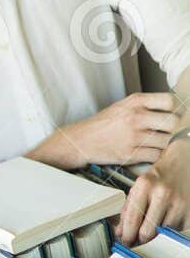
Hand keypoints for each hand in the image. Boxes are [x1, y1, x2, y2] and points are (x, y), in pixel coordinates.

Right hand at [47, 93, 179, 168]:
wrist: (83, 140)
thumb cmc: (104, 124)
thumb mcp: (123, 106)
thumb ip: (145, 106)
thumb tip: (172, 111)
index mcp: (135, 101)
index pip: (169, 101)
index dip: (175, 109)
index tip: (173, 116)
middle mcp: (136, 116)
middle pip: (173, 123)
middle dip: (173, 129)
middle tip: (167, 133)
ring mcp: (134, 136)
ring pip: (167, 141)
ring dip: (165, 144)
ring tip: (156, 143)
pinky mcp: (132, 153)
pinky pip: (157, 156)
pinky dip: (156, 156)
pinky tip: (149, 152)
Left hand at [116, 139, 189, 244]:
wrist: (185, 163)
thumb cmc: (160, 176)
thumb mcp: (139, 186)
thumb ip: (128, 209)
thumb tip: (120, 232)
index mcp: (145, 185)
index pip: (132, 219)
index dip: (127, 236)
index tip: (125, 242)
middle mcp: (162, 194)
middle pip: (148, 232)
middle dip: (141, 240)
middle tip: (137, 242)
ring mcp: (179, 203)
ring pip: (163, 234)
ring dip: (158, 235)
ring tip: (155, 225)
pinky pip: (177, 231)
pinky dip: (171, 231)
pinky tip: (168, 221)